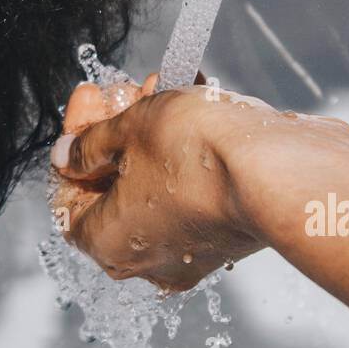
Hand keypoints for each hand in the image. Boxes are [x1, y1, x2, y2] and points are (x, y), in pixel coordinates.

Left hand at [51, 79, 348, 290]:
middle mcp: (146, 260)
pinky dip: (184, 154)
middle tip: (125, 90)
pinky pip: (191, 191)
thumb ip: (90, 142)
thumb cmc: (199, 156)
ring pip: (153, 187)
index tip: (87, 100)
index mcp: (108, 243)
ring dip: (151, 136)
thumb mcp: (129, 129)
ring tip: (161, 88)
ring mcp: (191, 251)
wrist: (281, 171)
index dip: (73, 141)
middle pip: (112, 190)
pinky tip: (192, 110)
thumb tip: (68, 155)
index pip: (67, 196)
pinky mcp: (227, 234)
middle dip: (115, 131)